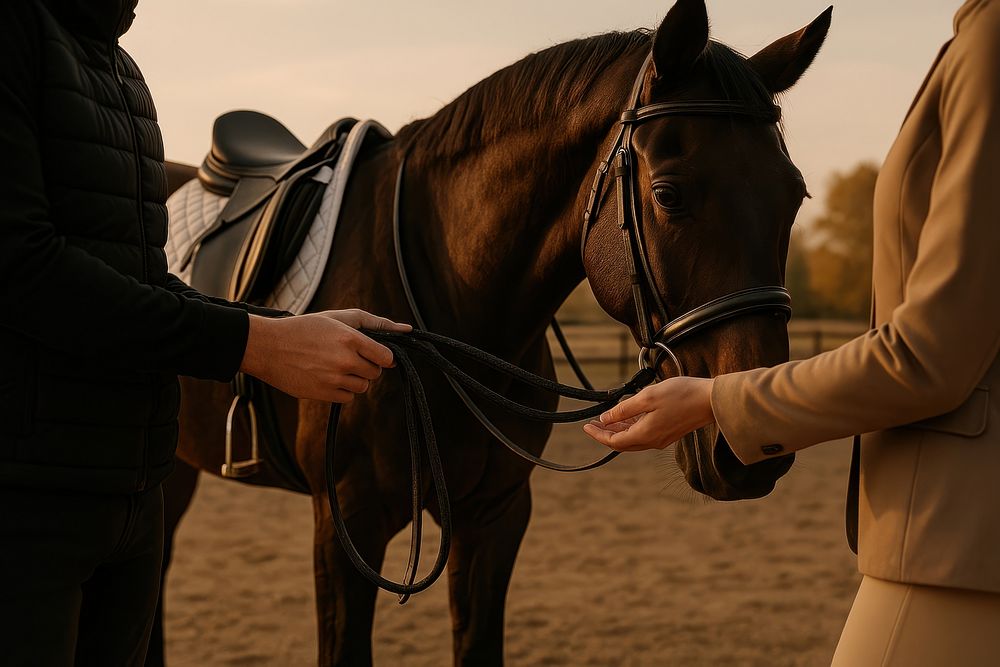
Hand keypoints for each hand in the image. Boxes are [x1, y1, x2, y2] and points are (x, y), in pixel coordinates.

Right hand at [240, 309, 411, 402]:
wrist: (268, 347)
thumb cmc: (305, 328)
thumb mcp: (338, 317)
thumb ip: (375, 323)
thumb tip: (407, 330)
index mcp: (350, 338)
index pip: (386, 357)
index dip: (381, 356)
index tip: (371, 353)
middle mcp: (344, 360)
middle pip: (375, 373)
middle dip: (366, 366)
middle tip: (347, 356)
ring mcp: (333, 379)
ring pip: (363, 387)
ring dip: (355, 379)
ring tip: (335, 366)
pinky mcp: (323, 394)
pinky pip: (347, 398)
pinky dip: (342, 390)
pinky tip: (326, 377)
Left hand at [583, 377, 715, 451]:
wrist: (711, 400)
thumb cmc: (681, 395)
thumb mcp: (647, 398)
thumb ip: (624, 410)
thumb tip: (606, 419)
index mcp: (645, 435)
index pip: (614, 441)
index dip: (598, 435)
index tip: (586, 427)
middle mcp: (653, 441)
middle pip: (622, 443)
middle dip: (606, 434)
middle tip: (593, 424)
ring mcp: (662, 438)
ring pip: (633, 439)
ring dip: (618, 431)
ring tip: (606, 420)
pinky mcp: (669, 432)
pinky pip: (644, 435)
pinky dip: (631, 428)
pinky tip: (627, 418)